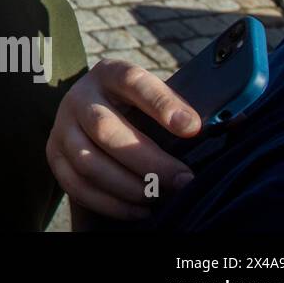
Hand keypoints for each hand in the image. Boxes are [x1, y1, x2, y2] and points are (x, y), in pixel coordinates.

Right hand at [46, 59, 199, 220]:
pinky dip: (109, 203)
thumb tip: (229, 125)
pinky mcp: (54, 153)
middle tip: (183, 181)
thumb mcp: (154, 98)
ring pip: (88, 161)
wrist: (91, 111)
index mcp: (110, 74)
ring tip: (158, 197)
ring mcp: (62, 126)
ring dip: (128, 186)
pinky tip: (138, 208)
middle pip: (106, 129)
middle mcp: (80, 96)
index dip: (162, 104)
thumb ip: (182, 109)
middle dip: (148, 161)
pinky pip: (76, 184)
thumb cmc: (136, 109)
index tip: (193, 128)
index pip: (133, 81)